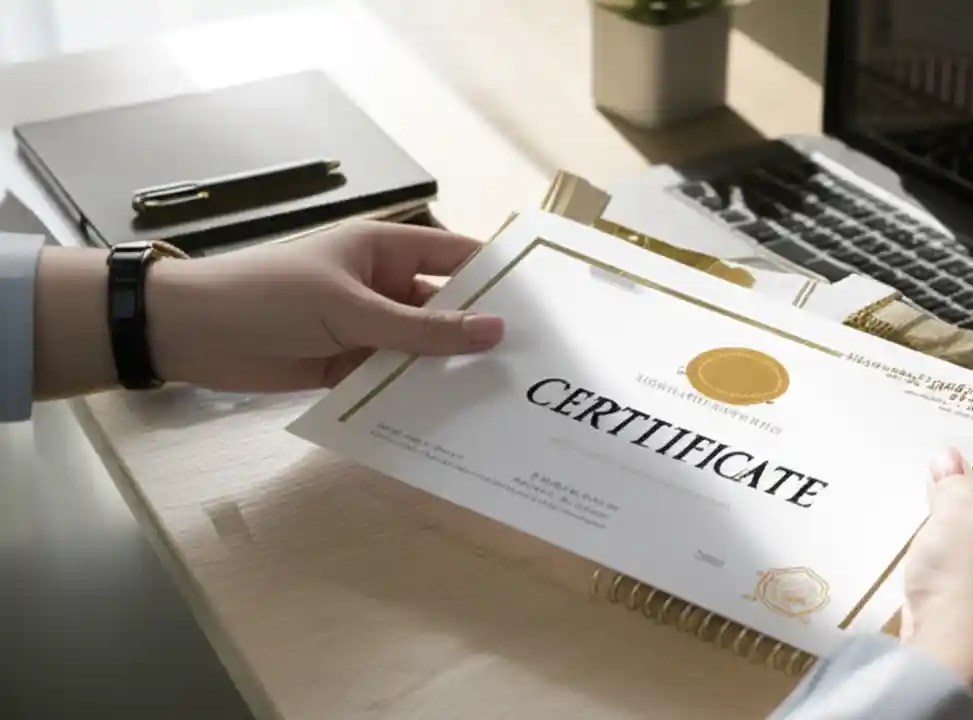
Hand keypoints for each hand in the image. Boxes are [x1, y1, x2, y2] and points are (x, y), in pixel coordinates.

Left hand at [139, 221, 503, 391]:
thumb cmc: (271, 296)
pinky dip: (412, 397)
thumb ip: (421, 329)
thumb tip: (494, 331)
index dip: (497, 278)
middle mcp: (382, 286)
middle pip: (443, 310)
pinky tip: (446, 420)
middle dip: (477, 335)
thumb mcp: (351, 308)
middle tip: (528, 367)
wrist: (190, 333)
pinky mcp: (346, 366)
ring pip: (420, 351)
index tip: (542, 307)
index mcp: (384, 249)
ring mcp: (365, 328)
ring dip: (445, 373)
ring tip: (497, 402)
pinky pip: (391, 380)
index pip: (457, 257)